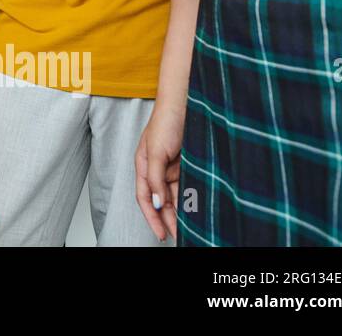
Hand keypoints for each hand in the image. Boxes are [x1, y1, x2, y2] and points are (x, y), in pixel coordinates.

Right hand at [136, 99, 183, 241]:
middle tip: (179, 236)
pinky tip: (197, 209)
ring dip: (182, 211)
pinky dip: (192, 198)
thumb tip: (158, 202)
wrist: (186, 104)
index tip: (161, 234)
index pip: (144, 197)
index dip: (152, 217)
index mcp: (143, 166)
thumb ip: (155, 178)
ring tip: (191, 228)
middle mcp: (157, 170)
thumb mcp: (156, 151)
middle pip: (161, 201)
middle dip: (169, 219)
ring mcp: (173, 168)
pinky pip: (189, 186)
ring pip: (176, 196)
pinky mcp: (188, 165)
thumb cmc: (165, 121)